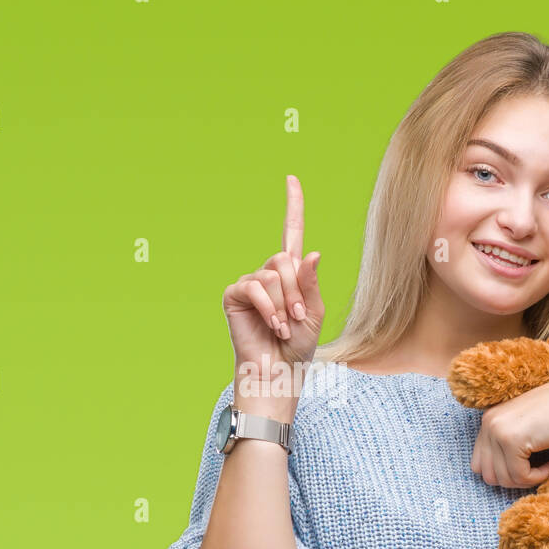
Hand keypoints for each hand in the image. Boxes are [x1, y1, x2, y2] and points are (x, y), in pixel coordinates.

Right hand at [223, 175, 324, 373]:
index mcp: (291, 274)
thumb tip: (312, 252)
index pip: (292, 232)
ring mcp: (250, 282)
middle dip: (296, 291)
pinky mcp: (235, 294)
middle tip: (296, 318)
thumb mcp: (313, 312)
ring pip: (272, 276)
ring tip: (284, 328)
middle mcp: (269, 273)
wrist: (278, 369)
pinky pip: (255, 288)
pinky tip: (273, 327)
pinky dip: (269, 309)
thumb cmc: (297, 345)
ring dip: (284, 305)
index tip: (291, 178)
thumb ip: (311, 283)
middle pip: (285, 259)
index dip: (293, 205)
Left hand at [471, 376, 548, 488]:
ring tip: (543, 466)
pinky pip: (519, 476)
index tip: (525, 467)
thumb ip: (504, 445)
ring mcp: (498, 430)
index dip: (503, 473)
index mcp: (489, 420)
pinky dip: (536, 478)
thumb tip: (491, 479)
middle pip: (488, 475)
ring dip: (526, 480)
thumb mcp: (524, 428)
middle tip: (534, 471)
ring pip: (503, 479)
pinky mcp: (512, 439)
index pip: (479, 465)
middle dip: (513, 480)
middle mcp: (489, 423)